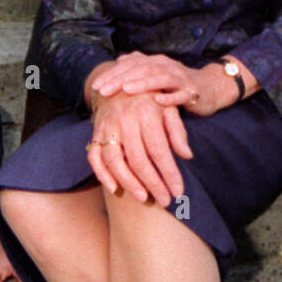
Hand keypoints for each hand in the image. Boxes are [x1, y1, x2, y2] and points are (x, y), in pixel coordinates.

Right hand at [87, 89, 191, 206]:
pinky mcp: (95, 133)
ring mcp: (107, 128)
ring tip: (143, 197)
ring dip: (129, 183)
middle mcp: (125, 121)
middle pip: (138, 160)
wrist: (119, 79)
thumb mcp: (168, 107)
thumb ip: (177, 131)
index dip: (169, 173)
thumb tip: (187, 155)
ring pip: (115, 161)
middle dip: (153, 184)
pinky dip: (102, 174)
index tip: (179, 191)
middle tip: (165, 201)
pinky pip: (94, 157)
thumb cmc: (149, 98)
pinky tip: (115, 188)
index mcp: (146, 114)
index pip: (159, 150)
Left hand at [90, 53, 242, 116]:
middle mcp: (165, 66)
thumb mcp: (155, 75)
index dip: (112, 75)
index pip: (129, 65)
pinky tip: (158, 101)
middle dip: (121, 79)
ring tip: (126, 91)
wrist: (208, 88)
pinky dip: (170, 97)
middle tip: (104, 90)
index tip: (95, 86)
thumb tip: (119, 61)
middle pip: (141, 69)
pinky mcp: (192, 92)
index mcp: (153, 62)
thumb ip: (138, 68)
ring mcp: (179, 78)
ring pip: (159, 78)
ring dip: (142, 84)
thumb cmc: (176, 85)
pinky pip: (181, 94)